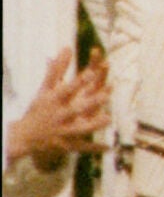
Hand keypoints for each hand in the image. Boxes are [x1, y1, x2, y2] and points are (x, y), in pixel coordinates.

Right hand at [6, 49, 109, 169]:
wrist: (23, 137)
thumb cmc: (38, 109)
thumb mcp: (45, 89)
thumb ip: (57, 69)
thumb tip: (67, 47)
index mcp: (53, 101)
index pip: (67, 89)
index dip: (80, 82)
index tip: (93, 72)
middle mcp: (58, 115)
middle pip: (76, 108)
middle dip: (91, 102)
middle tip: (107, 94)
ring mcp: (62, 131)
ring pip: (80, 128)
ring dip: (93, 124)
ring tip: (108, 118)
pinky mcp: (66, 145)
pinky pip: (82, 147)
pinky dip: (94, 149)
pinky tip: (108, 148)